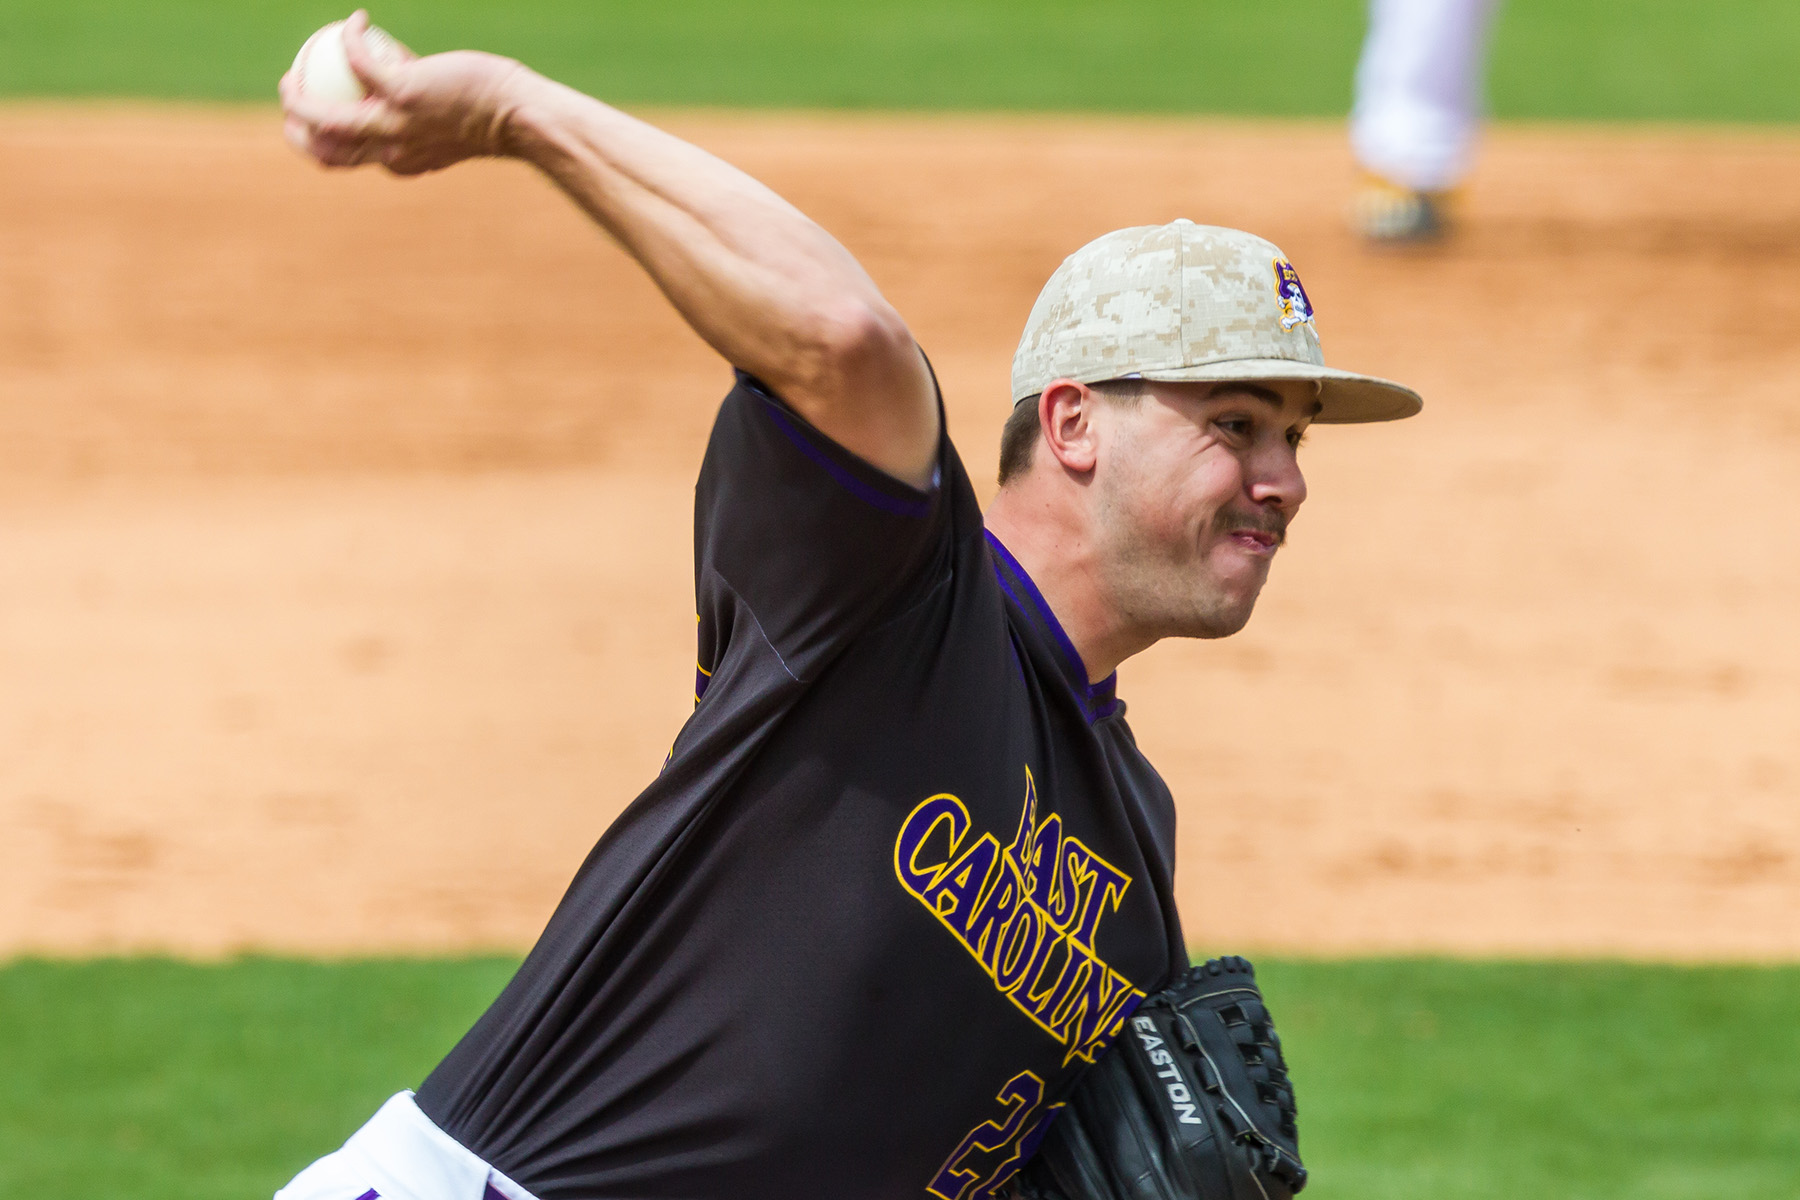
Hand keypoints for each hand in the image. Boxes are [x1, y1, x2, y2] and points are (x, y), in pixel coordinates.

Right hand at [280, 10, 529, 174]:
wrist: (516, 115)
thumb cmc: (487, 120)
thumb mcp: (444, 135)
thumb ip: (416, 130)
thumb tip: (396, 105)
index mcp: (397, 163)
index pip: (341, 161)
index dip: (314, 143)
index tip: (308, 121)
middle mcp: (390, 151)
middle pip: (321, 148)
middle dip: (293, 127)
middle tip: (292, 91)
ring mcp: (393, 124)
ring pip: (323, 115)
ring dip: (299, 91)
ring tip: (299, 62)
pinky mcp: (403, 91)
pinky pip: (358, 59)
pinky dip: (350, 36)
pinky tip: (357, 20)